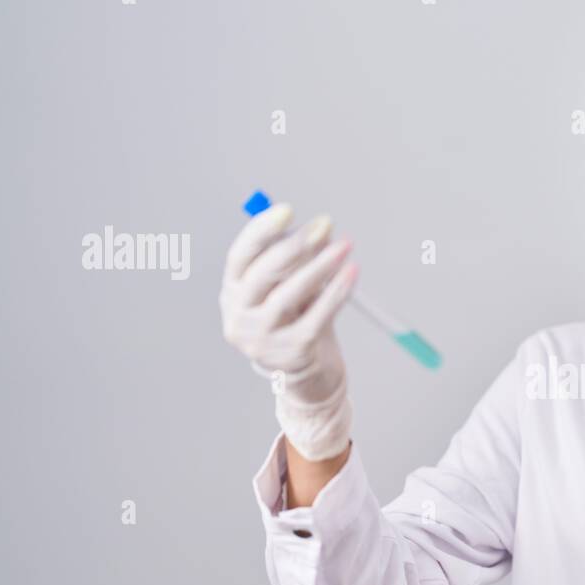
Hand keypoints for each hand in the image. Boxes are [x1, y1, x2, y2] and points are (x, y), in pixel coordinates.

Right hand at [219, 202, 357, 459]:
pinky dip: (337, 292)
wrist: (308, 374)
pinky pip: (317, 316)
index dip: (261, 231)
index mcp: (233, 294)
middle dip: (296, 245)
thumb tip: (323, 227)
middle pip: (263, 274)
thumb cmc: (297, 319)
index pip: (240, 257)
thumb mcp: (292, 287)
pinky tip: (352, 274)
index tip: (287, 210)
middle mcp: (240, 317)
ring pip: (291, 294)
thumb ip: (300, 259)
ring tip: (345, 247)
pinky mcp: (293, 353)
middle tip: (324, 225)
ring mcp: (263, 339)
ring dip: (321, 266)